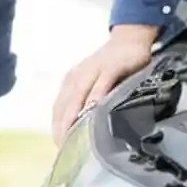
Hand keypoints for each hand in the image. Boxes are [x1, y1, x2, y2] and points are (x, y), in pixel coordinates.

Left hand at [52, 24, 157, 144]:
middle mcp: (78, 76)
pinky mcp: (111, 67)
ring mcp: (93, 70)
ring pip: (79, 96)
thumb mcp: (95, 83)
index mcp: (71, 82)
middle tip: (63, 147)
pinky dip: (96, 97)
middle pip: (65, 104)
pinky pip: (102, 84)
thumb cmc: (112, 66)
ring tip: (72, 136)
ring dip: (73, 116)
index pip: (58, 108)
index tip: (59, 146)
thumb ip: (88, 101)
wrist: (129, 39)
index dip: (57, 127)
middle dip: (62, 126)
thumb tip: (84, 130)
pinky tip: (94, 110)